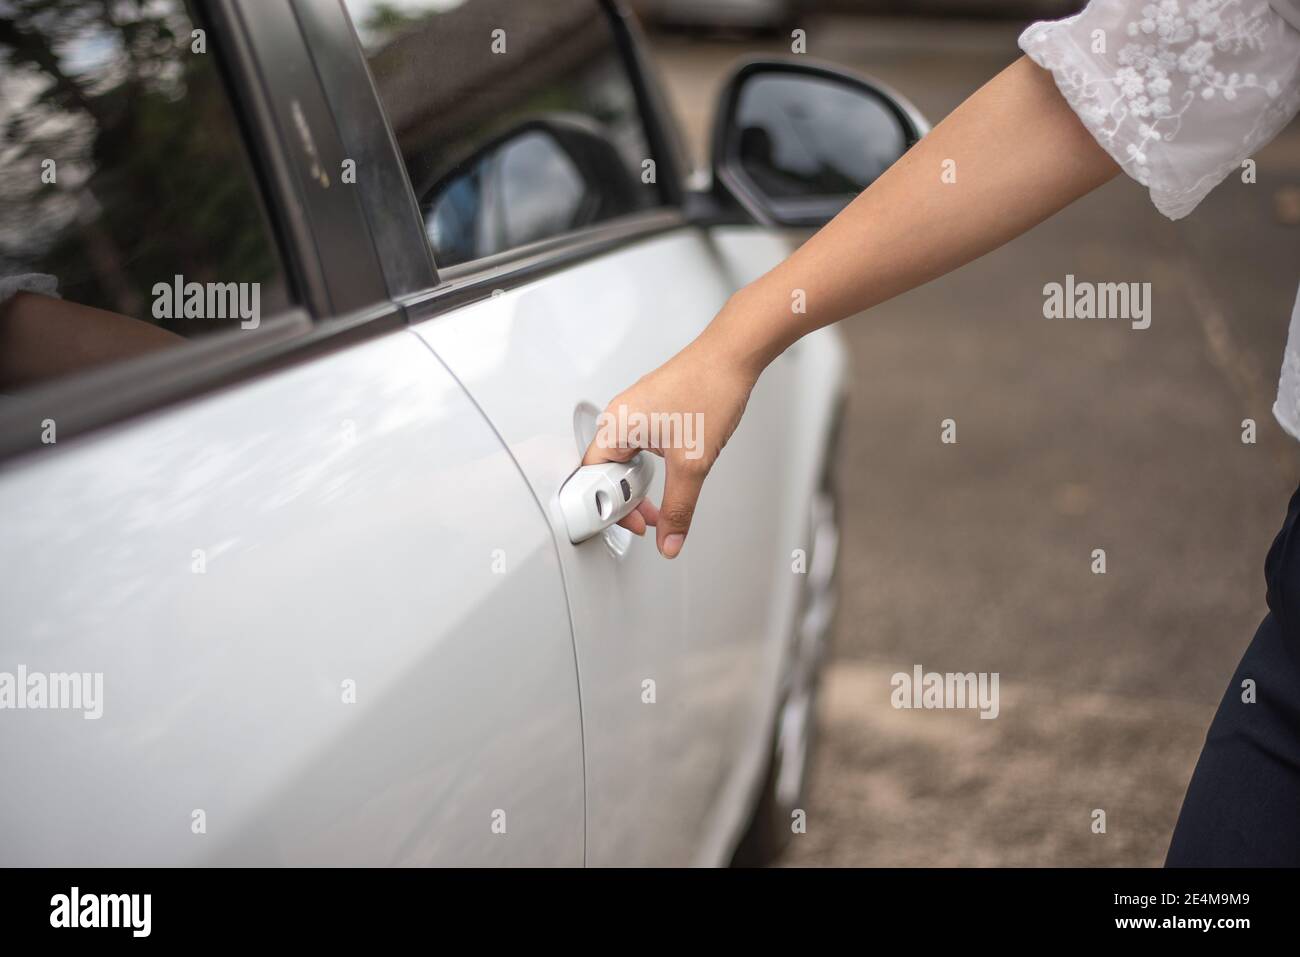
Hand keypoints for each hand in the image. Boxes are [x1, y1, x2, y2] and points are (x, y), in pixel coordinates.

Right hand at [581, 329, 757, 557]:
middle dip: (627, 499)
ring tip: (660, 500)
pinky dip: (652, 466)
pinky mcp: (654, 408)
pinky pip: (641, 445)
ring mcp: (637, 410)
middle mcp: (621, 415)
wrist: (733, 356)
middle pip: (607, 470)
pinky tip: (672, 472)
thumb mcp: (692, 463)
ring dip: (641, 483)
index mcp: (616, 425)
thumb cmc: (708, 388)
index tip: (632, 524)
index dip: (610, 507)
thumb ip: (678, 508)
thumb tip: (669, 538)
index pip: (593, 477)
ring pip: (627, 458)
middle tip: (648, 518)